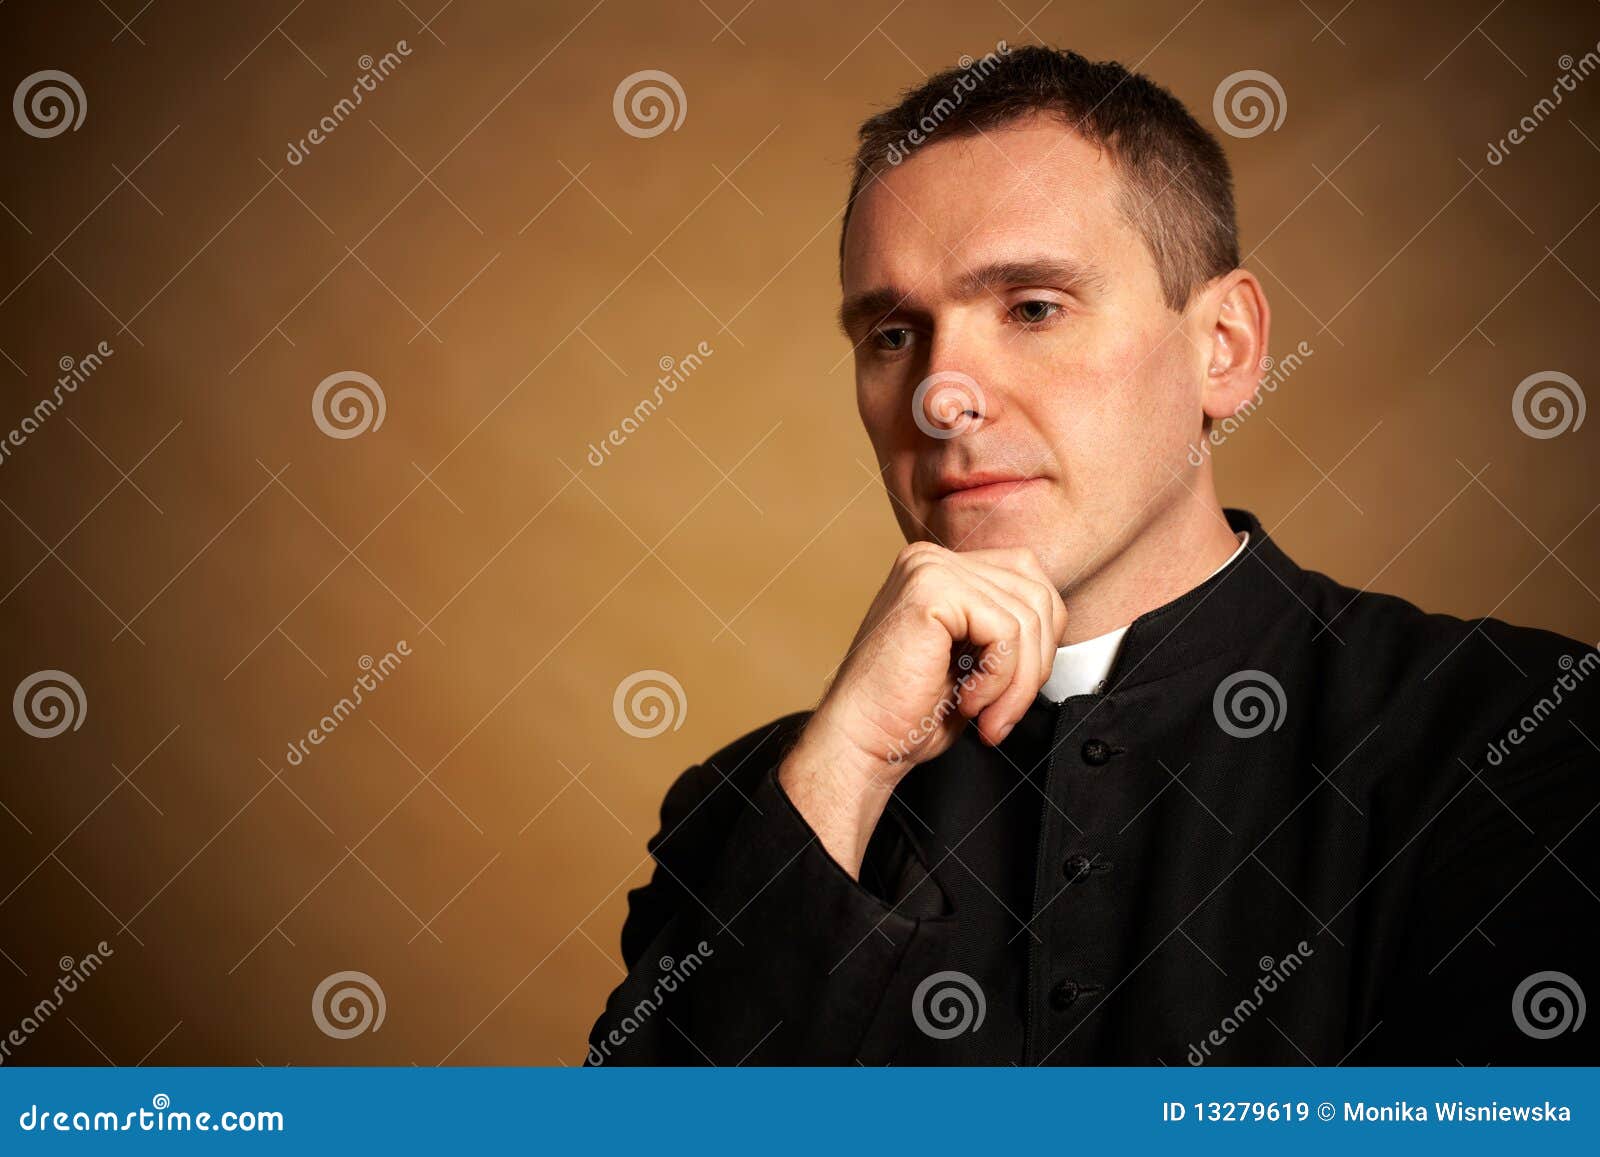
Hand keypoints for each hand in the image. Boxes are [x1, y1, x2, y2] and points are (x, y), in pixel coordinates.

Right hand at [778, 543, 1067, 877]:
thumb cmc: (908, 712)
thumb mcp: (971, 660)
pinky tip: (966, 701)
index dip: (1039, 644)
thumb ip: (1004, 627)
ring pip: (1027, 617)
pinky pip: (1006, 630)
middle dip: (1035, 665)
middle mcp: (932, 559)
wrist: (860, 742)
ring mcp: (930, 568)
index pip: (1030, 583)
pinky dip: (999, 679)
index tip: (1011, 693)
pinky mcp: (931, 590)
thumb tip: (1055, 619)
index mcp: (940, 569)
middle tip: (1003, 713)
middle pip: (1037, 595)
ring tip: (985, 714)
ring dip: (1017, 682)